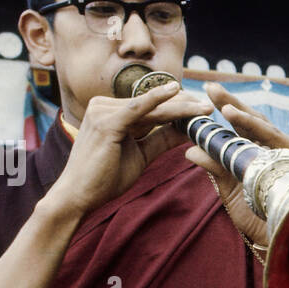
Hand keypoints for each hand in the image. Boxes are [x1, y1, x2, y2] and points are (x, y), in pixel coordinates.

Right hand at [48, 81, 214, 219]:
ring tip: (205, 107)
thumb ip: (161, 140)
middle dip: (184, 106)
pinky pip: (137, 109)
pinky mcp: (105, 121)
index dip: (178, 108)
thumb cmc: (105, 177)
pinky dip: (156, 100)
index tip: (202, 109)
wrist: (78, 196)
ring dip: (180, 108)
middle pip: (153, 106)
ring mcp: (102, 111)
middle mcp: (105, 106)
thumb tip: (187, 130)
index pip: (151, 108)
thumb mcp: (141, 155)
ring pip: (151, 108)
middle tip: (210, 105)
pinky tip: (175, 91)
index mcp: (111, 112)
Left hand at [183, 82, 288, 248]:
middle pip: (251, 123)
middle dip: (230, 103)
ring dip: (238, 108)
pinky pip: (271, 135)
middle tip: (208, 87)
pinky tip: (231, 114)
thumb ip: (214, 167)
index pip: (241, 131)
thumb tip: (188, 150)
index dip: (224, 114)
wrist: (285, 241)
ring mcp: (288, 154)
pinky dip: (251, 124)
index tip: (203, 99)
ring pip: (261, 125)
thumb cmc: (261, 220)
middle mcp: (276, 152)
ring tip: (215, 98)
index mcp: (261, 158)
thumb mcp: (231, 190)